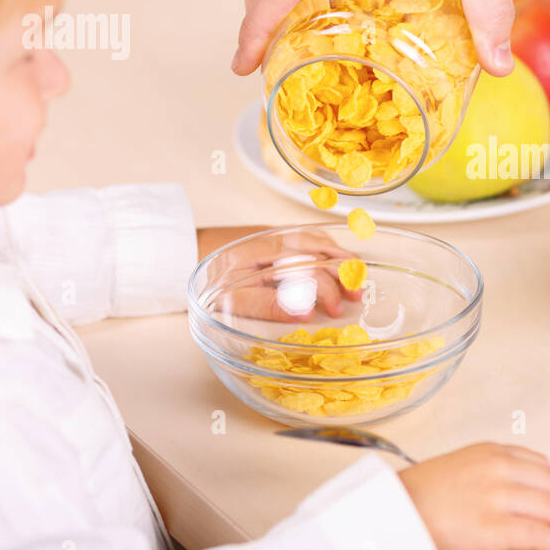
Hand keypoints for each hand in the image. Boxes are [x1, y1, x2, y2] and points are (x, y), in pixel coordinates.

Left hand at [197, 226, 362, 320]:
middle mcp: (276, 239)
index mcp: (264, 253)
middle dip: (342, 274)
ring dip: (342, 260)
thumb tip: (305, 314)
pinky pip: (313, 237)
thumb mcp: (234, 302)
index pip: (306, 268)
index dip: (325, 290)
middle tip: (357, 296)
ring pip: (320, 241)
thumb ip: (268, 306)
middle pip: (319, 252)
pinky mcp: (280, 236)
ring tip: (357, 278)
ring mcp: (279, 235)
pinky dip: (332, 249)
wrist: (191, 253)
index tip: (334, 312)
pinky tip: (341, 259)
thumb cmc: (213, 282)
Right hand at [398, 443, 549, 549]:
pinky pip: (541, 535)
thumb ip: (491, 474)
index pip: (539, 465)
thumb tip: (518, 495)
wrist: (393, 513)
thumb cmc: (417, 496)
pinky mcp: (495, 528)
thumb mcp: (459, 469)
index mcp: (490, 452)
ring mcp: (498, 497)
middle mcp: (498, 469)